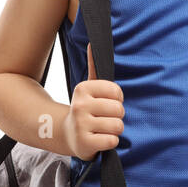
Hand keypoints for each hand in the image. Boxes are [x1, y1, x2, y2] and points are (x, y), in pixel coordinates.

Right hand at [62, 42, 124, 159]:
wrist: (68, 135)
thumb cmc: (85, 110)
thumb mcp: (88, 89)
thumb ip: (93, 66)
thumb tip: (93, 43)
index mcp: (82, 89)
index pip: (117, 91)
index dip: (118, 100)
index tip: (107, 104)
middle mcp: (80, 105)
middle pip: (119, 110)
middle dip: (117, 116)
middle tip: (106, 119)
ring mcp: (81, 125)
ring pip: (118, 126)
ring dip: (114, 130)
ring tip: (103, 129)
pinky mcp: (85, 143)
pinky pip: (112, 141)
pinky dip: (110, 142)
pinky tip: (100, 140)